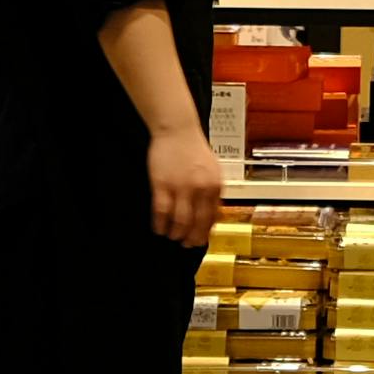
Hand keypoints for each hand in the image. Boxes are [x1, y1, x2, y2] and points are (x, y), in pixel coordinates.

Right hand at [141, 124, 228, 245]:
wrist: (177, 129)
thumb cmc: (193, 148)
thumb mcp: (212, 170)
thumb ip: (212, 192)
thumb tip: (211, 215)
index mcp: (215, 186)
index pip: (212, 218)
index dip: (205, 232)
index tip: (200, 240)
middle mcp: (200, 189)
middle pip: (197, 223)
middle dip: (191, 238)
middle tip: (185, 244)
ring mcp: (181, 187)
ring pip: (179, 221)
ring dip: (175, 233)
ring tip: (171, 236)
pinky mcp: (162, 184)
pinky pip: (162, 211)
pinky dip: (160, 223)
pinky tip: (158, 228)